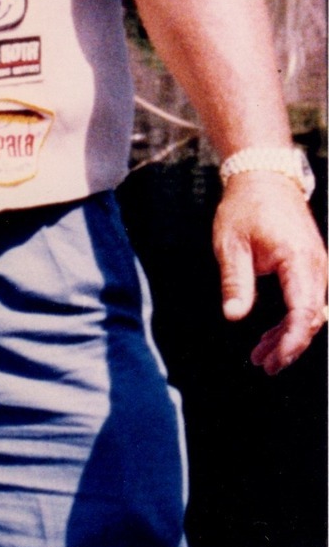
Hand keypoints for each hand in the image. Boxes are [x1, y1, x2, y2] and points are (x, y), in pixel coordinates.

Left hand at [211, 169, 327, 373]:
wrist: (263, 180)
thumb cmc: (245, 208)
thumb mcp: (230, 244)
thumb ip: (235, 281)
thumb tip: (233, 316)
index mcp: (298, 260)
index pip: (304, 310)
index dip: (292, 339)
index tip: (276, 357)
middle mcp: (316, 266)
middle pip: (311, 317)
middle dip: (290, 346)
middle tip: (265, 366)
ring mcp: (316, 267)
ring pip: (310, 313)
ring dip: (288, 336)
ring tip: (262, 358)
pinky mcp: (309, 268)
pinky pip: (305, 301)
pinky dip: (289, 321)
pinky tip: (268, 337)